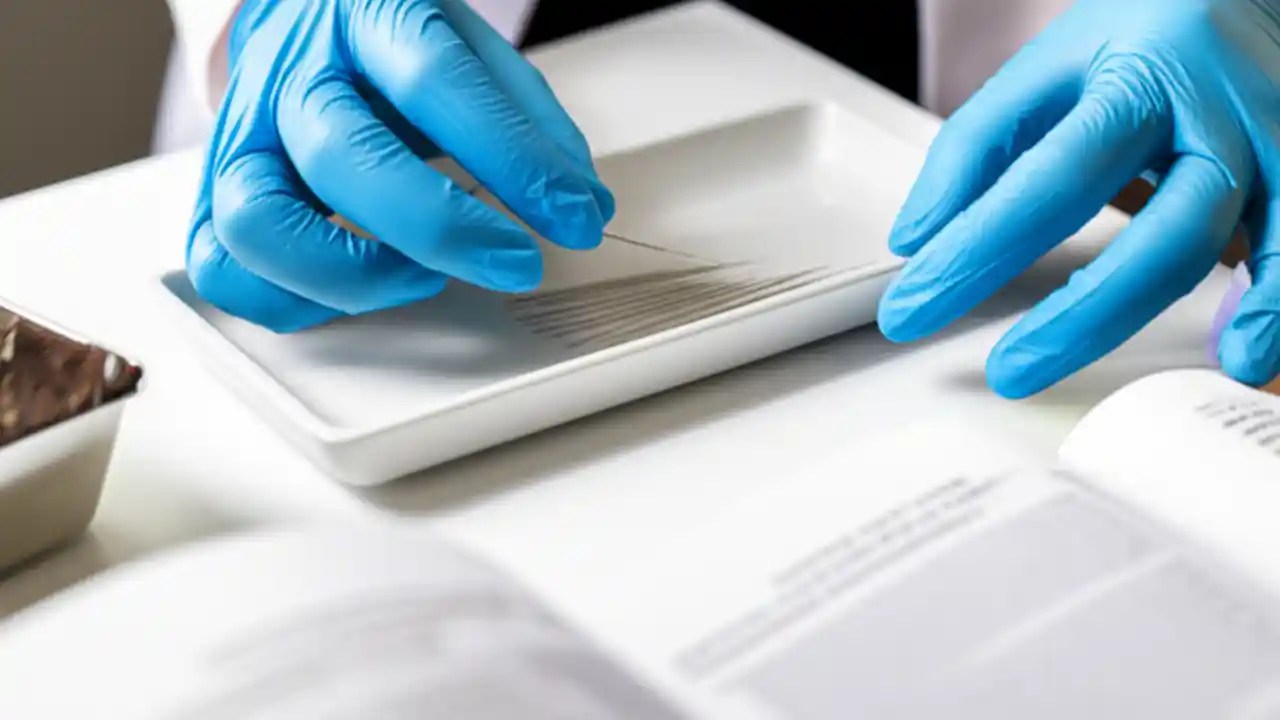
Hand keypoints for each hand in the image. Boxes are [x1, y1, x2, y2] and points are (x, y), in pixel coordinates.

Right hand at [186, 0, 613, 330]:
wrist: (295, 14)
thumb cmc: (390, 45)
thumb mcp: (471, 47)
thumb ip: (529, 121)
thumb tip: (581, 206)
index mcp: (364, 17)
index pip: (435, 84)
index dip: (514, 162)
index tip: (574, 219)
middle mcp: (291, 77)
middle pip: (344, 158)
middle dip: (443, 228)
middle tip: (519, 264)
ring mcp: (241, 140)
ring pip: (258, 223)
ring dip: (351, 275)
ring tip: (424, 279)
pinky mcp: (213, 195)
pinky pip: (222, 269)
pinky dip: (290, 301)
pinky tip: (358, 293)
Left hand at [878, 0, 1279, 396]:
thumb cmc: (1142, 35)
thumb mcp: (1048, 67)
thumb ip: (976, 149)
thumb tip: (917, 237)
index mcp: (1133, 81)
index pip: (1042, 182)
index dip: (972, 254)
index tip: (911, 310)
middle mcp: (1216, 113)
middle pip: (1159, 230)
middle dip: (1081, 315)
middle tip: (1009, 372)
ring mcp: (1275, 142)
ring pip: (1254, 240)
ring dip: (1215, 316)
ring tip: (1166, 377)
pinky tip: (1247, 354)